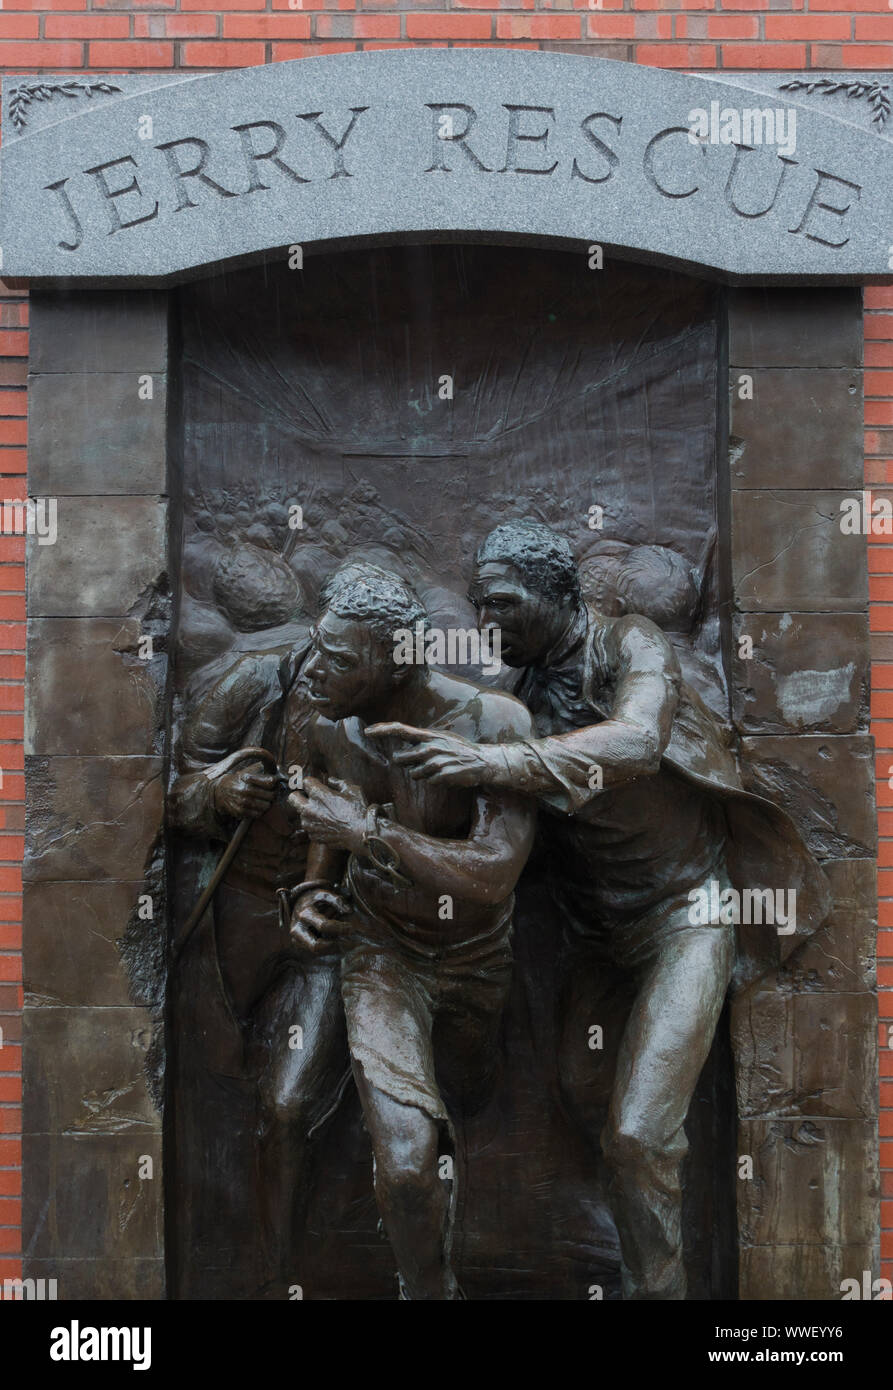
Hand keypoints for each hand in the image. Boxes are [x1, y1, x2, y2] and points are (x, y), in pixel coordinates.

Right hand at [213, 761, 277, 818]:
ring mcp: (244, 802)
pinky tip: (257, 806)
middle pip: (271, 795)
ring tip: (264, 800)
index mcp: (249, 779)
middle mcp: (246, 791)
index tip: (275, 784)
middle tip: (271, 793)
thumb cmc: (236, 781)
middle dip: (273, 794)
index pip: (271, 782)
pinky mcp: (241, 812)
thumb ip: (261, 774)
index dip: (276, 783)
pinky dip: (260, 811)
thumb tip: (278, 773)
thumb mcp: (246, 773)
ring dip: (267, 804)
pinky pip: (258, 814)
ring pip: (266, 806)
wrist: (219, 791)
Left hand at [288, 777, 367, 852]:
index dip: (312, 782)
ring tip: (324, 814)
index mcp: (319, 794)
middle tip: (309, 797)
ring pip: (301, 814)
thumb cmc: (358, 810)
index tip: (317, 785)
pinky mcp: (313, 835)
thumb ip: (339, 783)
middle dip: (299, 796)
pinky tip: (328, 825)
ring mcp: (310, 824)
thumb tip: (330, 780)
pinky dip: (316, 825)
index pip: (305, 782)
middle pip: (292, 798)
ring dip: (309, 812)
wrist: (361, 834)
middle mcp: (310, 809)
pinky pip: (310, 827)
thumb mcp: (352, 790)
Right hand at [289, 886, 353, 954]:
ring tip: (345, 942)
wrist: (298, 905)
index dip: (339, 928)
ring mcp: (297, 938)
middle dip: (334, 946)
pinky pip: (315, 952)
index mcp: (305, 914)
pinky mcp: (299, 945)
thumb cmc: (314, 900)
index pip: (324, 926)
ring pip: (316, 951)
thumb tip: (349, 910)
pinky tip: (336, 942)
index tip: (351, 927)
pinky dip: (327, 949)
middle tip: (349, 943)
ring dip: (332, 948)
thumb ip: (337, 900)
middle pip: (316, 946)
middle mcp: (298, 928)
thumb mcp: (324, 895)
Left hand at [366, 723, 496, 787]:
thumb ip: (421, 741)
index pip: (400, 729)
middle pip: (401, 758)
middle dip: (406, 764)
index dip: (382, 730)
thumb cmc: (459, 750)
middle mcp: (430, 746)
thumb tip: (401, 747)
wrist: (483, 761)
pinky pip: (429, 782)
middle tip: (423, 762)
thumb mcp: (441, 739)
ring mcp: (437, 760)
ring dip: (423, 775)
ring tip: (440, 769)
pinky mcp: (443, 775)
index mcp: (429, 735)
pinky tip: (447, 775)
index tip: (367, 731)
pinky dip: (436, 781)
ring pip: (414, 774)